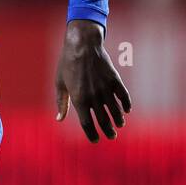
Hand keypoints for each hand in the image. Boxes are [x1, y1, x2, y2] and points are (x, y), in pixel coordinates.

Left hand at [55, 20, 131, 142]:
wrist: (82, 44)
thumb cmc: (67, 64)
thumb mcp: (60, 84)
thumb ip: (61, 103)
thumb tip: (59, 119)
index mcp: (79, 99)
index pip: (87, 124)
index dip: (92, 134)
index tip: (96, 140)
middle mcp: (93, 96)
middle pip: (103, 120)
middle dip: (108, 131)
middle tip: (111, 136)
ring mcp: (105, 88)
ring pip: (115, 111)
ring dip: (118, 121)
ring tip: (119, 125)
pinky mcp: (114, 79)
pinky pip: (123, 96)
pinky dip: (126, 105)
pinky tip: (126, 111)